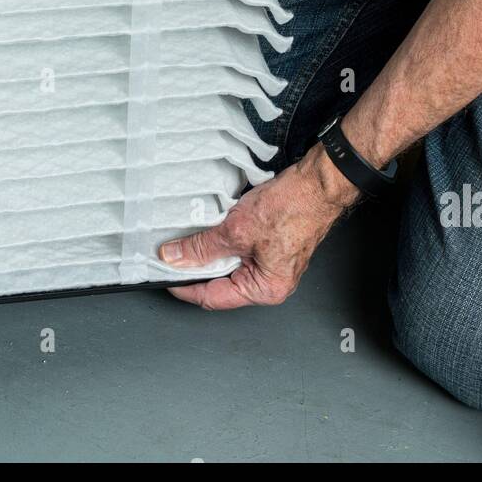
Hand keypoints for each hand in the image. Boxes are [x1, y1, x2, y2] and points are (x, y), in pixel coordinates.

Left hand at [159, 145, 359, 309]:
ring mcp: (272, 265)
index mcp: (264, 290)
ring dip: (210, 252)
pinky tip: (212, 228)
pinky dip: (224, 241)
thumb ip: (201, 248)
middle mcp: (270, 283)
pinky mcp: (272, 247)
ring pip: (229, 264)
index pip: (212, 297)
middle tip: (173, 253)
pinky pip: (240, 251)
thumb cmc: (292, 208)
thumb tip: (175, 257)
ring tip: (191, 238)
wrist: (316, 184)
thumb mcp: (235, 230)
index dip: (184, 286)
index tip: (164, 274)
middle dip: (196, 268)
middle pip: (221, 283)